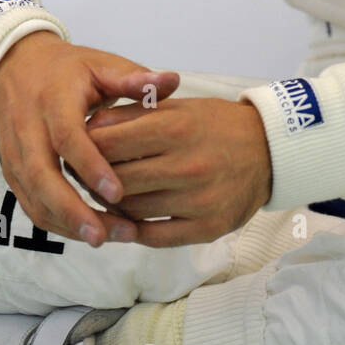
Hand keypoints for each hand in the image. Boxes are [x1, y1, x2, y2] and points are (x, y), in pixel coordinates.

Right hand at [0, 31, 178, 246]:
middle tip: (106, 235)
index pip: (67, 137)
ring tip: (105, 239)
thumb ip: (134, 79)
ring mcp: (15, 154)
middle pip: (43, 177)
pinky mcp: (11, 171)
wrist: (16, 68)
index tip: (118, 193)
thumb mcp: (100, 65)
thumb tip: (173, 81)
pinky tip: (87, 232)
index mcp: (53, 100)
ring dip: (66, 223)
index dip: (90, 166)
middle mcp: (28, 129)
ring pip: (34, 198)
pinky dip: (56, 223)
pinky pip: (30, 204)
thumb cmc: (68, 70)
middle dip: (73, 210)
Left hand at [85, 96, 272, 247]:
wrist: (268, 150)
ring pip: (132, 211)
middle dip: (92, 180)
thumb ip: (132, 115)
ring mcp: (198, 200)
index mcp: (176, 129)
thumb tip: (87, 126)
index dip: (85, 149)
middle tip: (81, 178)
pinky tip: (127, 219)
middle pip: (117, 180)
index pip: (109, 144)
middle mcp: (187, 165)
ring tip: (106, 196)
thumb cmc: (215, 124)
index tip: (76, 150)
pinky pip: (155, 236)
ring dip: (112, 206)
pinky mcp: (207, 227)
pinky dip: (134, 230)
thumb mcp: (177, 108)